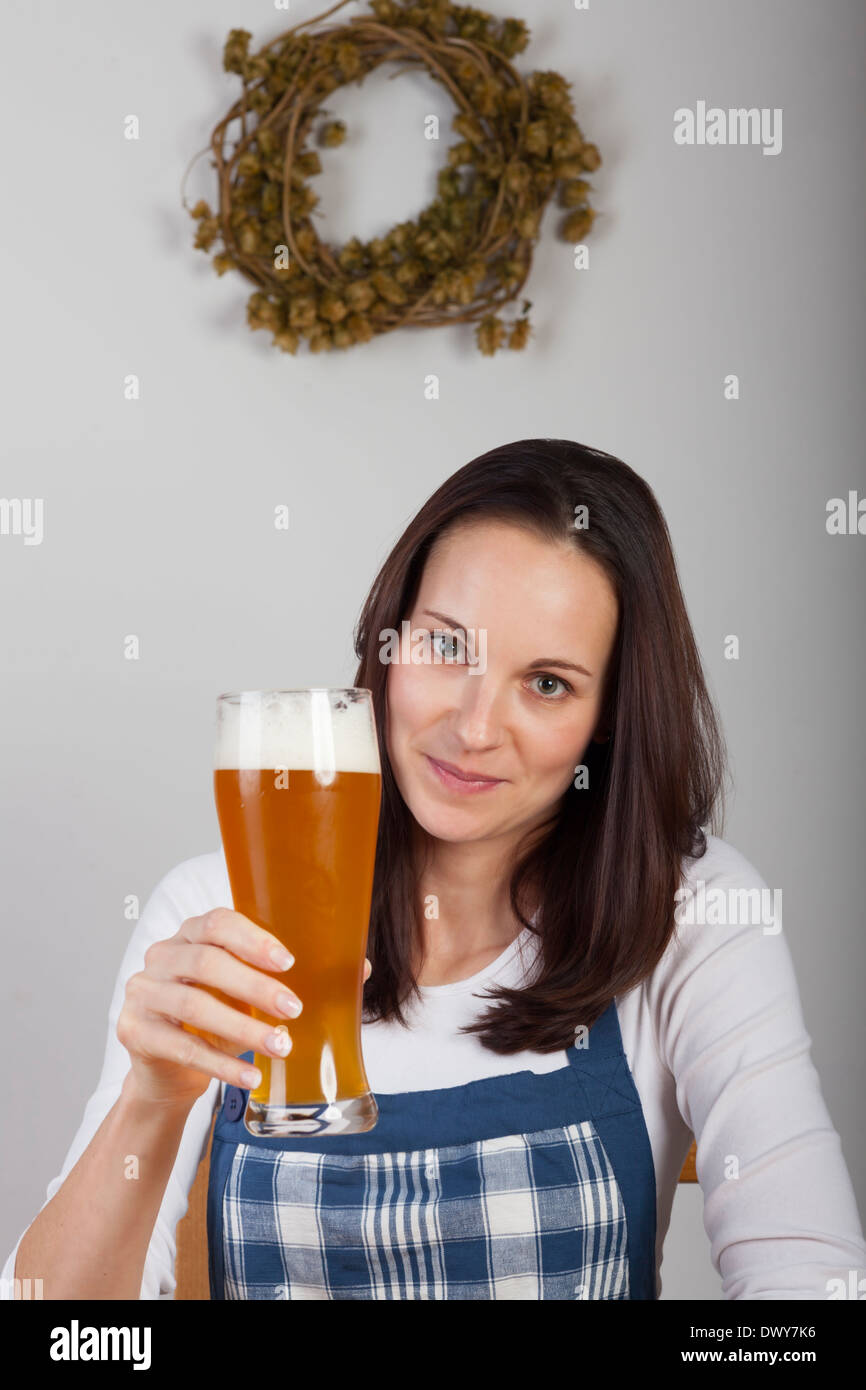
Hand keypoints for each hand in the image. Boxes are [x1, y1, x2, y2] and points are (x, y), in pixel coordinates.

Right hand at [116, 906, 371, 1107]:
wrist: (169, 1069)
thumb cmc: (217, 1018)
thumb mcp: (250, 995)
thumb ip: (294, 980)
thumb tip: (362, 969)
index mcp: (192, 933)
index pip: (218, 923)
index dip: (252, 940)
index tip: (289, 962)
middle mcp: (162, 955)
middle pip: (206, 964)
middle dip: (255, 986)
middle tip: (294, 1009)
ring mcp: (142, 993)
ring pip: (193, 1006)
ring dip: (242, 1028)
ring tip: (280, 1045)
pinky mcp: (133, 1031)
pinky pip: (180, 1047)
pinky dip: (220, 1063)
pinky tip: (251, 1075)